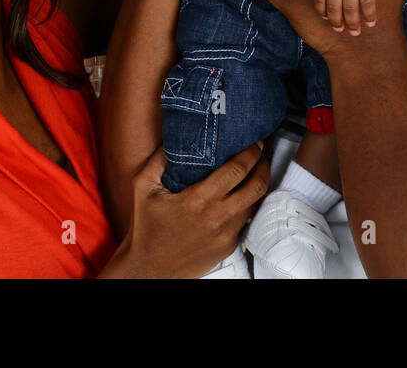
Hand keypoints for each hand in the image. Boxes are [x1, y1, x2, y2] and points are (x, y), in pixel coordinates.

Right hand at [101, 144, 269, 277]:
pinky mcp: (228, 246)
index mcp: (198, 200)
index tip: (254, 142)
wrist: (149, 268)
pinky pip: (245, 221)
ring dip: (258, 185)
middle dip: (263, 165)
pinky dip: (247, 204)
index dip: (250, 152)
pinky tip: (240, 195)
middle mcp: (217, 217)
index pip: (237, 170)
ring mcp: (226, 234)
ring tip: (255, 171)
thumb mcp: (143, 187)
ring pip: (255, 204)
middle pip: (256, 186)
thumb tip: (174, 138)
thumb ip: (158, 159)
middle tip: (260, 153)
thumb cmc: (146, 227)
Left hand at [317, 0, 384, 35]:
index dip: (322, 11)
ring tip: (355, 32)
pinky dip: (369, 15)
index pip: (319, 0)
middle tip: (340, 30)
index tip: (325, 18)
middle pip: (334, 9)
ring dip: (352, 23)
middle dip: (337, 23)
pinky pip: (367, 4)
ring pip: (350, 10)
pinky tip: (371, 22)